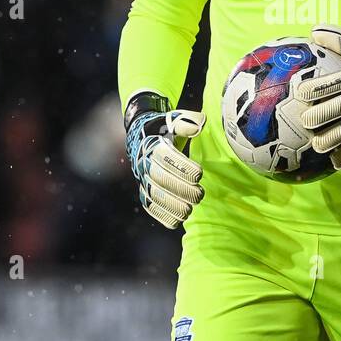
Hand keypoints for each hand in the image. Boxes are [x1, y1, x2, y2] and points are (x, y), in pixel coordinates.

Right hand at [124, 93, 206, 228]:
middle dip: (181, 189)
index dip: (182, 167)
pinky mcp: (144, 192)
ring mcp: (143, 180)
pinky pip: (151, 207)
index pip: (165, 158)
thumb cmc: (164, 129)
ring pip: (155, 196)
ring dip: (172, 206)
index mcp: (153, 146)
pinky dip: (163, 215)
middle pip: (160, 180)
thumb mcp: (174, 120)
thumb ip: (187, 122)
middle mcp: (145, 164)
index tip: (199, 173)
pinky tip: (177, 220)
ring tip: (190, 209)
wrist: (141, 136)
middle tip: (199, 194)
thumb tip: (199, 124)